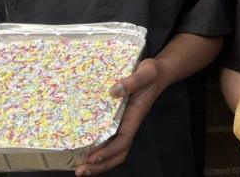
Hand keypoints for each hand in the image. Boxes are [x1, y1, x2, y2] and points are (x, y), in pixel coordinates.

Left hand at [74, 59, 165, 176]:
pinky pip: (108, 138)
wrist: (159, 72)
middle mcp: (128, 123)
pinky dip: (97, 148)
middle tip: (81, 171)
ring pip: (113, 149)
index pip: (123, 140)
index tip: (93, 158)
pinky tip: (83, 150)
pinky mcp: (118, 118)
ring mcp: (123, 123)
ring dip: (98, 162)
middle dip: (101, 165)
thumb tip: (114, 91)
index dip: (108, 152)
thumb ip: (133, 81)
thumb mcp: (146, 72)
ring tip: (80, 168)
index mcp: (135, 116)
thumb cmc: (153, 73)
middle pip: (118, 153)